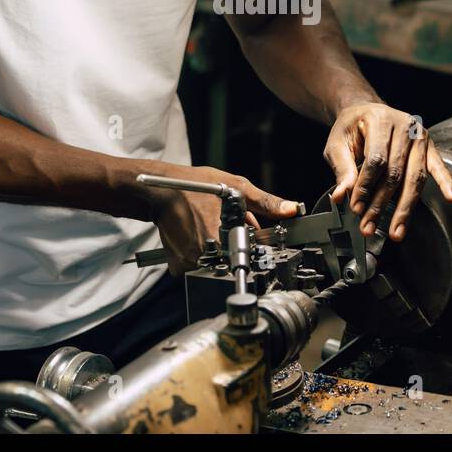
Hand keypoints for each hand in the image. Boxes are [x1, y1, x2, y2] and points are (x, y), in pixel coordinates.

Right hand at [141, 166, 302, 275]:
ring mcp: (186, 263)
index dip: (250, 246)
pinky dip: (202, 255)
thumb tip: (292, 209)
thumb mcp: (234, 186)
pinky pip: (198, 267)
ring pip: (215, 266)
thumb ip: (265, 202)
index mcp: (217, 237)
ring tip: (211, 229)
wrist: (159, 190)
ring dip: (218, 251)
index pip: (246, 257)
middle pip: (231, 262)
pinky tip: (199, 237)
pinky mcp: (177, 266)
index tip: (246, 235)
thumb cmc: (194, 184)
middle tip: (225, 226)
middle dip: (234, 247)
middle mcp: (200, 255)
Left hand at [324, 103, 451, 241]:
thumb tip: (341, 195)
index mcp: (380, 120)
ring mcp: (420, 136)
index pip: (376, 159)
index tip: (356, 207)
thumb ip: (341, 168)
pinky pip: (438, 167)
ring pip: (415, 176)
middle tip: (369, 226)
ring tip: (397, 231)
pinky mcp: (429, 146)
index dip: (365, 186)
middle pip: (396, 172)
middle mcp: (405, 126)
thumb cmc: (352, 128)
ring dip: (405, 207)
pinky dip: (446, 183)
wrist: (366, 112)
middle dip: (381, 203)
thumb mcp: (337, 144)